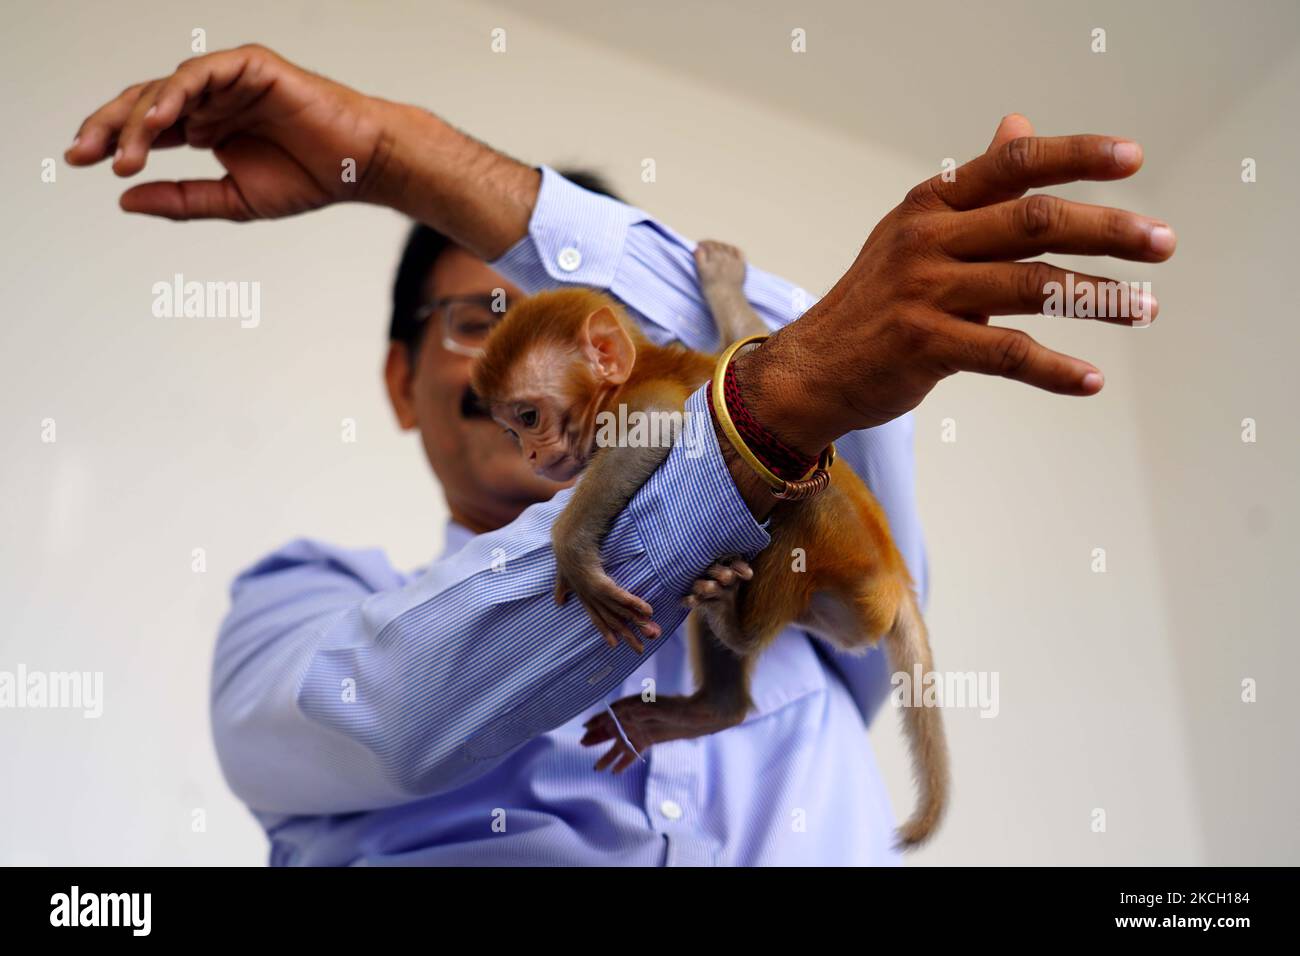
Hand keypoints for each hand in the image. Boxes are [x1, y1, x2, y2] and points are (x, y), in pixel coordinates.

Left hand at [65, 45, 390, 221]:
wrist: (361, 166)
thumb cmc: (310, 178)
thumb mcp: (234, 199)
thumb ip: (182, 199)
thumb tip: (125, 199)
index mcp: (204, 126)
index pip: (144, 128)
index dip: (111, 140)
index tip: (82, 162)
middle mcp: (210, 99)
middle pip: (144, 103)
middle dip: (110, 127)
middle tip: (86, 154)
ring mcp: (228, 80)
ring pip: (167, 89)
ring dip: (140, 121)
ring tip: (125, 155)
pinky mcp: (250, 66)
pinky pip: (201, 73)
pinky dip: (177, 93)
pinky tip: (159, 122)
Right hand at [736, 115, 1176, 456]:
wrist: (811, 368)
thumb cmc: (874, 300)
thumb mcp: (916, 231)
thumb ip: (975, 187)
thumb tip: (1019, 126)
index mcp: (931, 205)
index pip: (1012, 164)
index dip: (1075, 156)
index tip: (1132, 158)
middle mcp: (927, 240)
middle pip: (1033, 222)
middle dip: (1107, 229)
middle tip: (1163, 242)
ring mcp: (924, 292)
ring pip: (1030, 286)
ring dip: (1098, 297)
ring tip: (1146, 307)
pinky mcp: (923, 345)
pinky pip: (1005, 353)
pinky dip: (1054, 369)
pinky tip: (1090, 380)